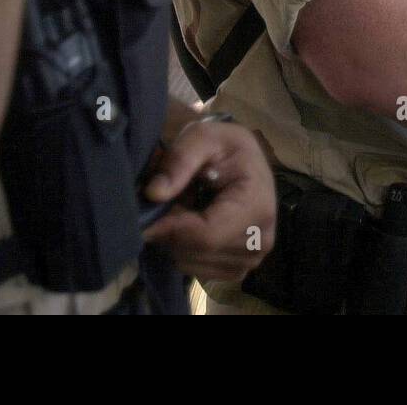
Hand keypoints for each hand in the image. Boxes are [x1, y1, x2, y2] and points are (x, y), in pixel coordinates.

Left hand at [142, 121, 276, 281]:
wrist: (243, 160)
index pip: (207, 235)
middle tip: (169, 202)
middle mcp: (260, 239)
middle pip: (196, 251)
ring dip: (175, 240)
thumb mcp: (202, 136)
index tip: (145, 216)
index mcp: (258, 205)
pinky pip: (195, 270)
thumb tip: (153, 194)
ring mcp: (252, 259)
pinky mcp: (239, 269)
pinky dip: (183, 250)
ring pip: (191, 263)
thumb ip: (178, 160)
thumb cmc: (223, 146)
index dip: (170, 228)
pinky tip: (191, 225)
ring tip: (184, 209)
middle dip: (170, 230)